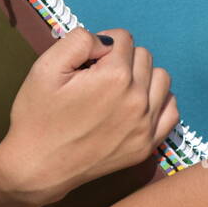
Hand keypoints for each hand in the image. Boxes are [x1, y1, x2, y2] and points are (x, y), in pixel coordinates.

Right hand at [0, 27, 178, 206]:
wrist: (36, 168)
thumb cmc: (37, 116)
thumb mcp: (46, 67)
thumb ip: (79, 40)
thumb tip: (106, 42)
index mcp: (115, 77)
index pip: (122, 38)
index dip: (100, 47)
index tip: (85, 65)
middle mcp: (137, 100)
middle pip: (142, 56)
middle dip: (120, 60)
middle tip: (95, 79)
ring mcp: (145, 125)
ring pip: (160, 78)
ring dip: (141, 77)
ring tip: (115, 90)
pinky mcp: (147, 145)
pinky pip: (171, 111)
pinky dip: (157, 102)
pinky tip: (136, 105)